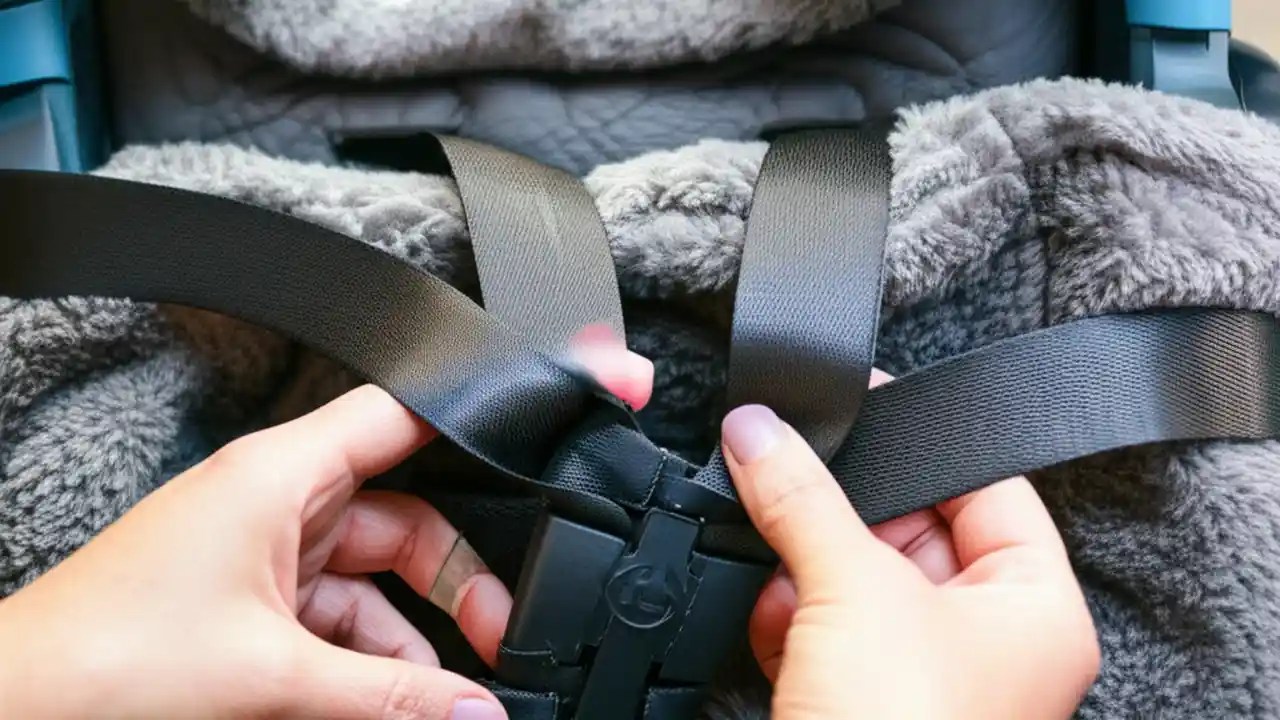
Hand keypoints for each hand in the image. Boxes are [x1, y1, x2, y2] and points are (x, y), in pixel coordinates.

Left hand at [0, 328, 652, 719]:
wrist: (12, 709)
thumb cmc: (103, 661)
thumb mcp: (272, 676)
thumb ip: (386, 694)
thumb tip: (476, 712)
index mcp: (283, 471)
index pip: (414, 414)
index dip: (493, 414)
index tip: (561, 414)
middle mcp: (281, 497)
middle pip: (412, 512)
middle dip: (462, 575)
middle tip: (507, 632)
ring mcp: (268, 548)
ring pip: (381, 576)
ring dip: (419, 633)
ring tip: (456, 695)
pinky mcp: (255, 599)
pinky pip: (342, 617)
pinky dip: (376, 658)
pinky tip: (403, 703)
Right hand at [722, 370, 1099, 719]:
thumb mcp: (852, 592)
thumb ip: (804, 498)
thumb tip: (759, 431)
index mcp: (1032, 607)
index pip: (987, 485)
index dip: (920, 437)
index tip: (857, 398)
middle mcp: (986, 640)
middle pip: (910, 528)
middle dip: (842, 513)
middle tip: (789, 473)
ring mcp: (921, 673)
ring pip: (857, 579)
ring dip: (805, 567)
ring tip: (779, 565)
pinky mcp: (860, 699)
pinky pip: (824, 627)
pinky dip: (789, 615)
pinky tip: (772, 621)